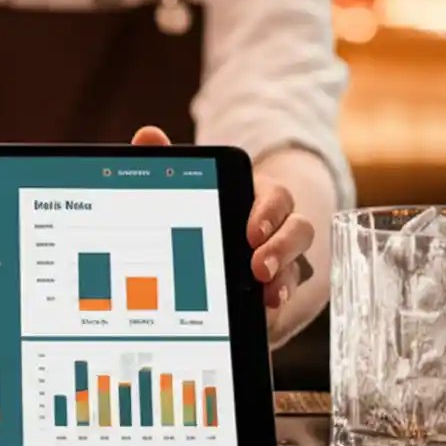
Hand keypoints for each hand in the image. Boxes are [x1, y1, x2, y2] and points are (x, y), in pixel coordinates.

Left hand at [130, 126, 313, 310]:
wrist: (194, 262)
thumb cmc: (192, 214)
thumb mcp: (177, 190)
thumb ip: (161, 163)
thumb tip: (148, 135)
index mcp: (254, 198)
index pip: (275, 198)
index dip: (267, 213)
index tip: (250, 232)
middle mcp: (274, 229)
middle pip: (297, 230)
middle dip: (281, 247)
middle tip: (257, 267)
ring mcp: (278, 260)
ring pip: (297, 264)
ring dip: (283, 278)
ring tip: (265, 292)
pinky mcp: (273, 289)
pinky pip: (286, 293)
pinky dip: (277, 300)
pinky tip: (265, 309)